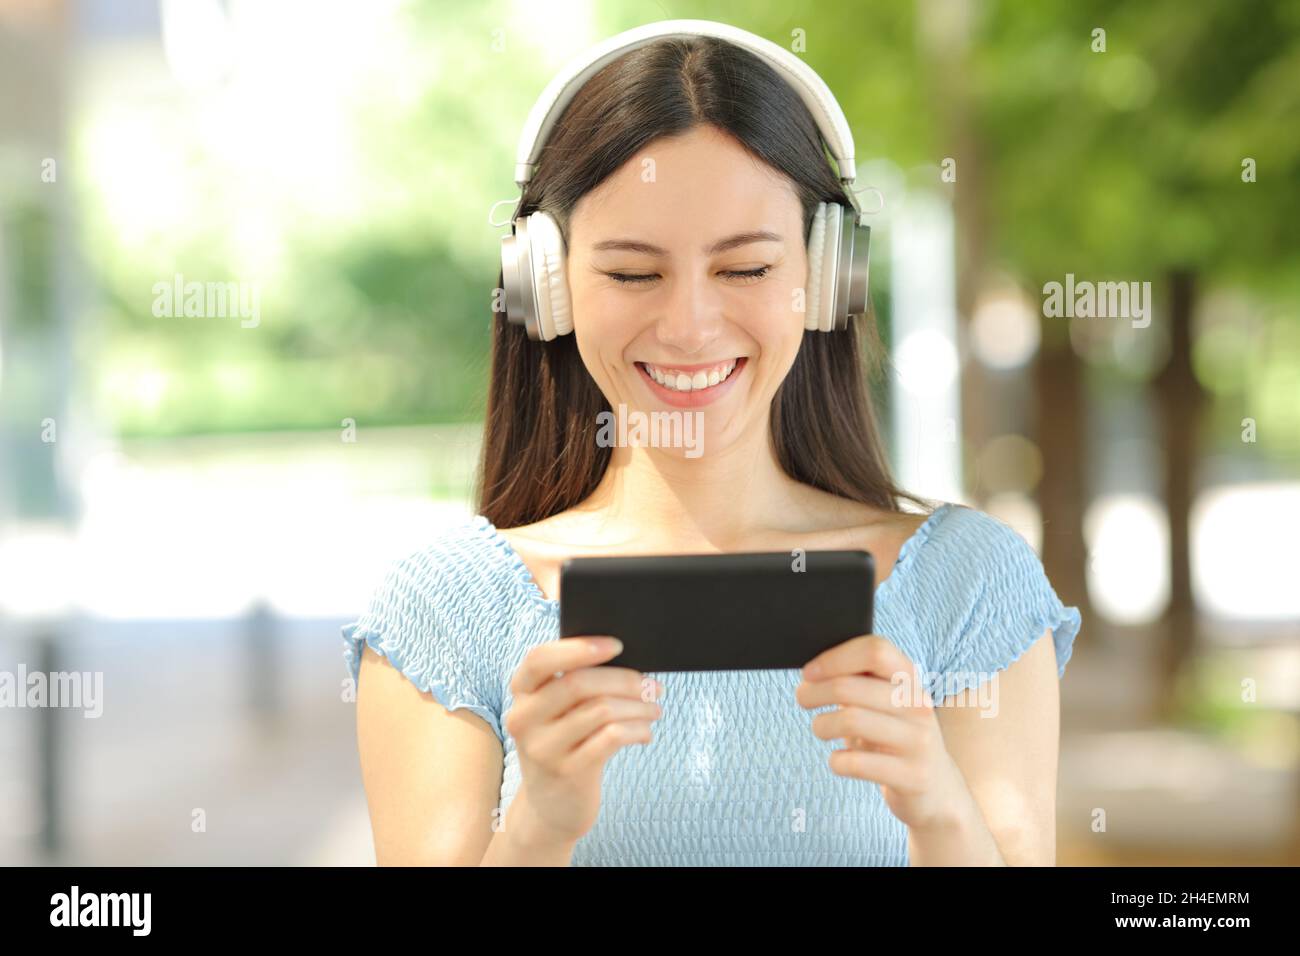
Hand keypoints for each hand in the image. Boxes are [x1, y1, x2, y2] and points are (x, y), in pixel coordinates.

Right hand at [504, 636, 664, 844]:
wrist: (552, 806)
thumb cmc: (565, 744)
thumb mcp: (556, 713)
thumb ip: (575, 684)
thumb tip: (625, 659)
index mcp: (522, 694)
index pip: (540, 659)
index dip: (579, 647)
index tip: (617, 645)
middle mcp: (524, 719)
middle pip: (578, 683)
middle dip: (625, 679)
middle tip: (653, 685)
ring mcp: (544, 748)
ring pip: (601, 710)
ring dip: (638, 707)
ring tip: (654, 709)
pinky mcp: (568, 772)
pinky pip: (611, 738)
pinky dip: (636, 729)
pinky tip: (645, 732)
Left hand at [796, 634, 966, 833]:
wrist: (938, 790)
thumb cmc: (894, 738)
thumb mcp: (884, 705)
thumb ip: (858, 683)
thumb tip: (810, 674)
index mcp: (910, 680)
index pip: (874, 651)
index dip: (834, 658)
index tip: (809, 672)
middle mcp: (919, 705)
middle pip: (850, 686)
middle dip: (815, 692)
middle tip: (802, 699)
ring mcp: (919, 741)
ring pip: (851, 720)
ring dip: (821, 725)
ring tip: (821, 728)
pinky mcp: (913, 776)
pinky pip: (856, 763)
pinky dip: (836, 761)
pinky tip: (838, 761)